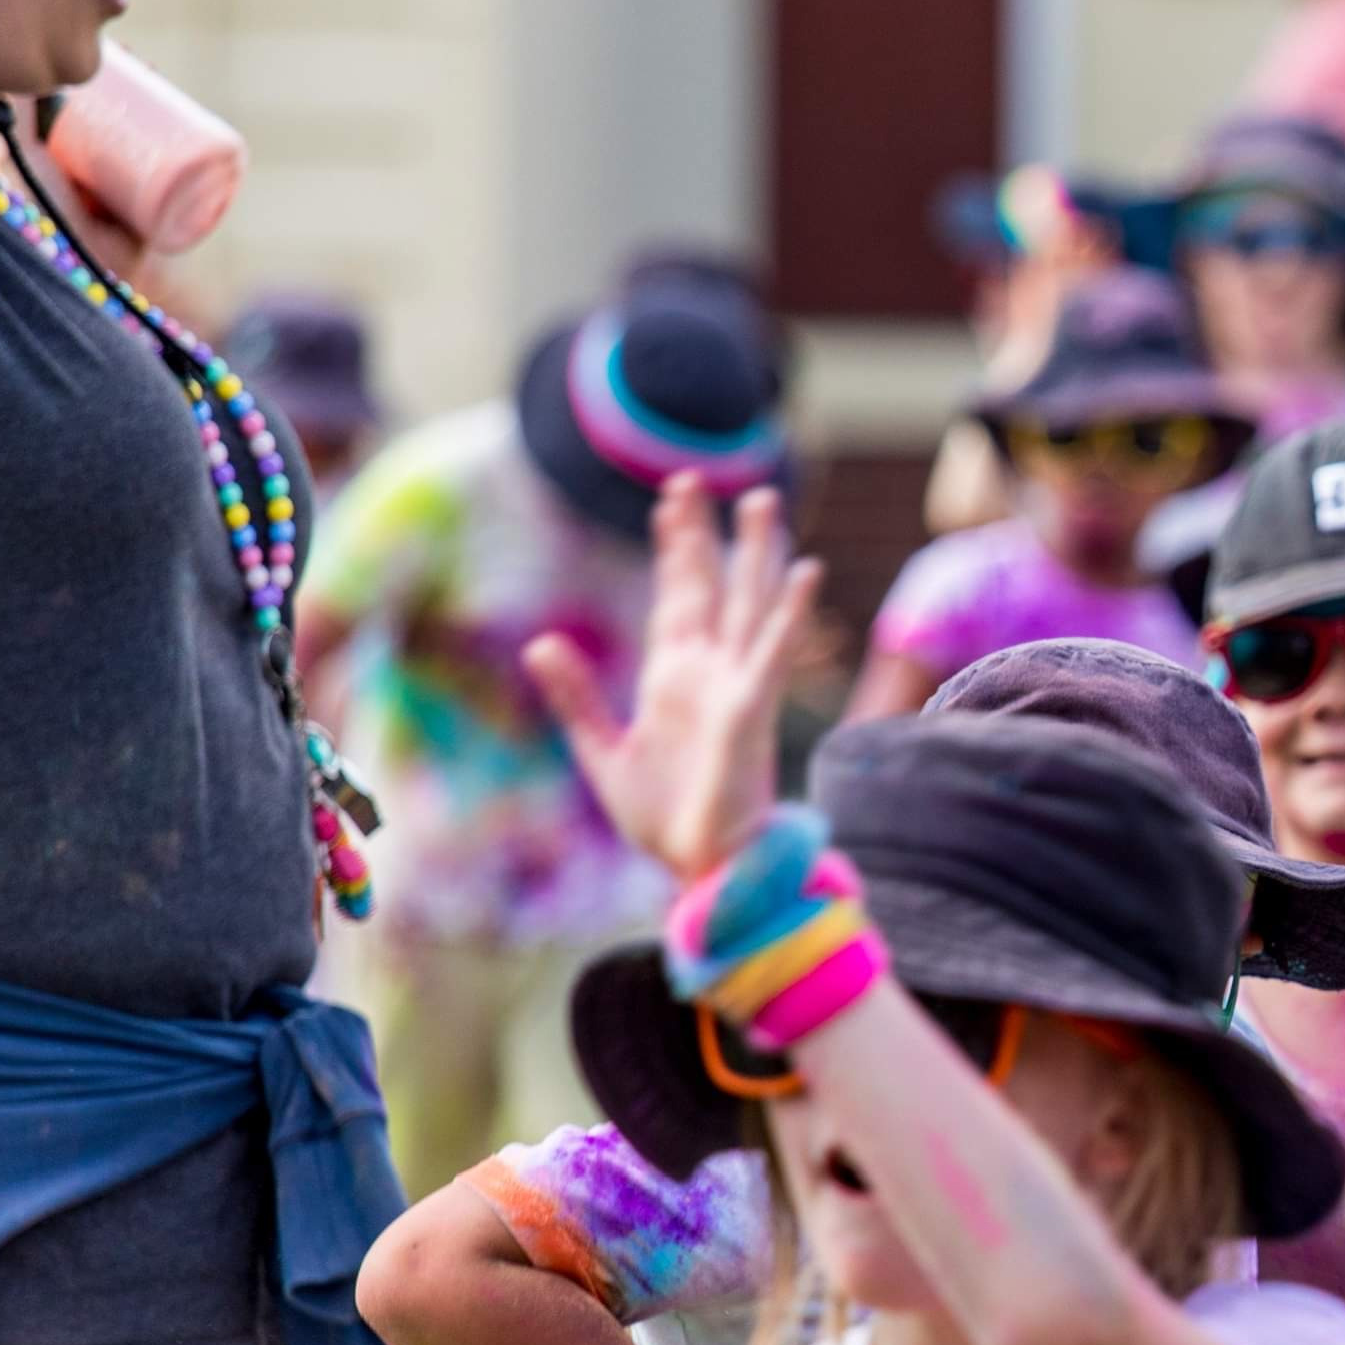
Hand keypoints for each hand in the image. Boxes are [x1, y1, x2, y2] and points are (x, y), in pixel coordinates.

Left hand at [524, 476, 820, 882]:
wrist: (702, 867)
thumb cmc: (664, 819)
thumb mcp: (603, 751)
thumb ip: (575, 695)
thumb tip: (539, 642)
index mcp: (673, 678)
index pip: (675, 597)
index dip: (672, 549)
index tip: (670, 501)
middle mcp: (708, 671)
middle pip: (707, 585)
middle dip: (699, 533)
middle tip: (692, 477)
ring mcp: (734, 685)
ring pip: (745, 602)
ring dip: (754, 551)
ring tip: (762, 500)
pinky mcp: (750, 708)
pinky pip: (771, 650)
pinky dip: (787, 611)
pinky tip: (804, 569)